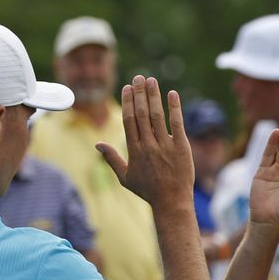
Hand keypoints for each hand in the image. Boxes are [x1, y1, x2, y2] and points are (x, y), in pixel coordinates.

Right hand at [97, 76, 194, 211]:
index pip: (129, 120)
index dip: (128, 102)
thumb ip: (112, 159)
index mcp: (134, 150)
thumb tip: (97, 144)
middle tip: (139, 77)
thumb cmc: (148, 191)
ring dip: (154, 96)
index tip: (127, 87)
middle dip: (139, 93)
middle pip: (142, 114)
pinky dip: (175, 108)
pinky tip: (172, 94)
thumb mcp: (125, 177)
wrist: (171, 202)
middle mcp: (148, 146)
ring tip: (152, 80)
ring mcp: (165, 146)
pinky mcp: (181, 148)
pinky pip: (177, 124)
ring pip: (157, 116)